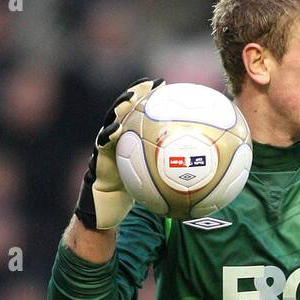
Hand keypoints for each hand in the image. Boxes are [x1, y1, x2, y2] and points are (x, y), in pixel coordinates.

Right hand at [74, 77, 164, 230]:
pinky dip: (107, 136)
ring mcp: (104, 151)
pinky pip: (101, 147)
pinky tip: (115, 130)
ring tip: (130, 99)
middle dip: (135, 95)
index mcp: (130, 145)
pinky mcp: (95, 162)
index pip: (140, 116)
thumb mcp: (157, 187)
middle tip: (148, 84)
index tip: (164, 84)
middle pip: (125, 113)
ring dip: (118, 108)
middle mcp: (117, 143)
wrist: (105, 215)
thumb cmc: (132, 201)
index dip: (150, 99)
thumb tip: (204, 175)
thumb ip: (173, 176)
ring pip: (111, 124)